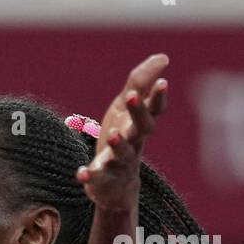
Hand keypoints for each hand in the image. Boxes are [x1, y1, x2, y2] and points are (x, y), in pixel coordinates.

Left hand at [77, 54, 169, 211]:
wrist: (117, 186)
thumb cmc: (124, 139)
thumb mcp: (126, 110)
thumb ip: (139, 84)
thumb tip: (163, 57)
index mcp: (140, 126)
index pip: (154, 111)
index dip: (158, 98)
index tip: (162, 81)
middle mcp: (135, 144)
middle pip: (142, 129)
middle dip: (139, 113)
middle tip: (131, 97)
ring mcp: (119, 164)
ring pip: (123, 154)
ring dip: (119, 144)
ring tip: (113, 134)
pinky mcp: (103, 180)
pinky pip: (97, 179)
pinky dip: (89, 176)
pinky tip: (80, 173)